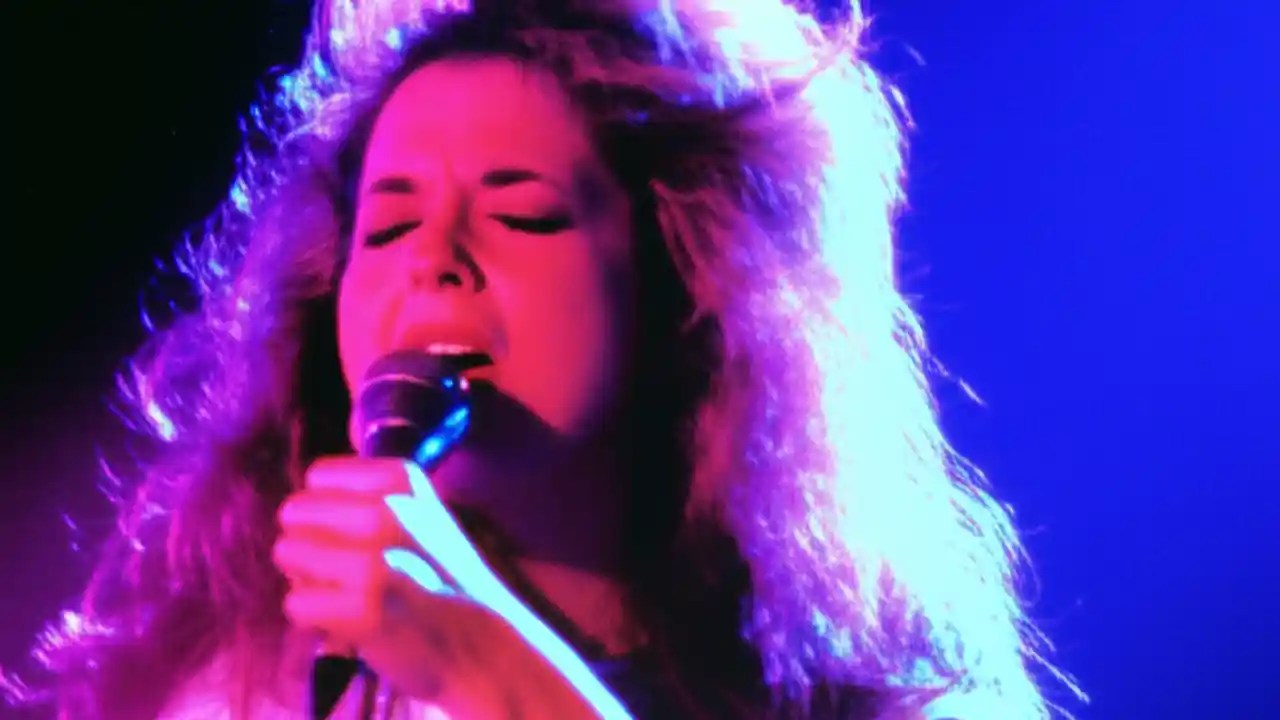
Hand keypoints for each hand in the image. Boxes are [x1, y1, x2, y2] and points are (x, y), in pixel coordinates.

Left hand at [272, 457, 629, 719]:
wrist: (481, 644)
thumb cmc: (443, 577)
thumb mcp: (421, 512)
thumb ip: (367, 496)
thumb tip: (300, 500)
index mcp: (402, 480)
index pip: (317, 478)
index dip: (324, 508)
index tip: (351, 533)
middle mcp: (387, 512)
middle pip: (294, 512)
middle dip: (309, 541)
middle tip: (342, 567)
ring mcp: (373, 561)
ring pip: (287, 553)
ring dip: (308, 577)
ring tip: (345, 592)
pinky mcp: (359, 609)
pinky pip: (295, 602)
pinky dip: (314, 616)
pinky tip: (345, 620)